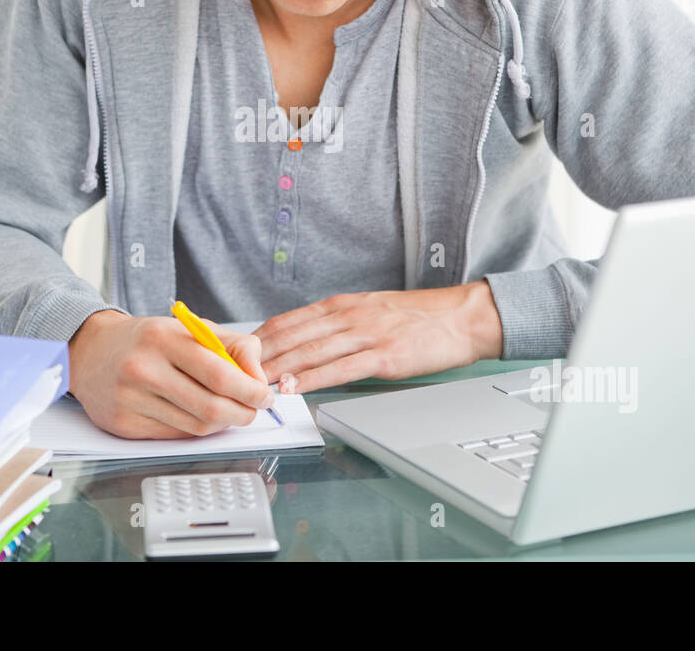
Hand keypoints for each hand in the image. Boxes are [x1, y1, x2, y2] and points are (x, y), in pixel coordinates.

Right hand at [66, 310, 274, 438]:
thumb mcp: (191, 328)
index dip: (250, 390)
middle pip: (210, 407)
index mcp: (164, 338)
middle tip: (253, 409)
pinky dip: (195, 429)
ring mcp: (130, 400)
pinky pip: (175, 436)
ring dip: (222, 424)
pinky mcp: (123, 425)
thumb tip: (259, 378)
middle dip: (243, 412)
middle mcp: (144, 369)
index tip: (264, 395)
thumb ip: (233, 346)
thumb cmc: (148, 340)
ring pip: (196, 427)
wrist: (91, 351)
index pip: (220, 373)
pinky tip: (197, 415)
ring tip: (227, 410)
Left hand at [255, 281, 501, 394]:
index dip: (260, 338)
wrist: (461, 317)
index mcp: (343, 304)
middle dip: (260, 356)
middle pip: (292, 335)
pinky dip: (313, 379)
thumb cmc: (419, 318)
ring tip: (253, 384)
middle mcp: (348, 315)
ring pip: (310, 352)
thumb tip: (307, 343)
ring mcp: (365, 334)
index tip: (238, 353)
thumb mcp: (370, 310)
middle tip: (233, 373)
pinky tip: (295, 389)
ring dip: (278, 369)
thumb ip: (339, 324)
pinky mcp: (384, 355)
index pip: (289, 320)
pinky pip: (340, 369)